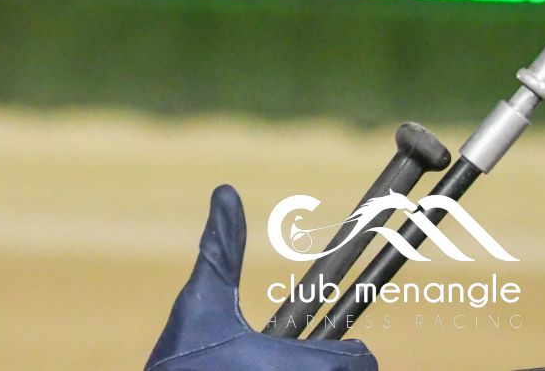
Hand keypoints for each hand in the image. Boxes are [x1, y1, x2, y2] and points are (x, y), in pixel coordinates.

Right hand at [146, 185, 377, 369]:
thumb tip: (226, 190)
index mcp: (297, 362)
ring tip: (283, 366)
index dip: (353, 349)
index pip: (362, 361)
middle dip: (336, 368)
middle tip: (304, 356)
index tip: (338, 338)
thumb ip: (221, 249)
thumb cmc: (183, 355)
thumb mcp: (202, 299)